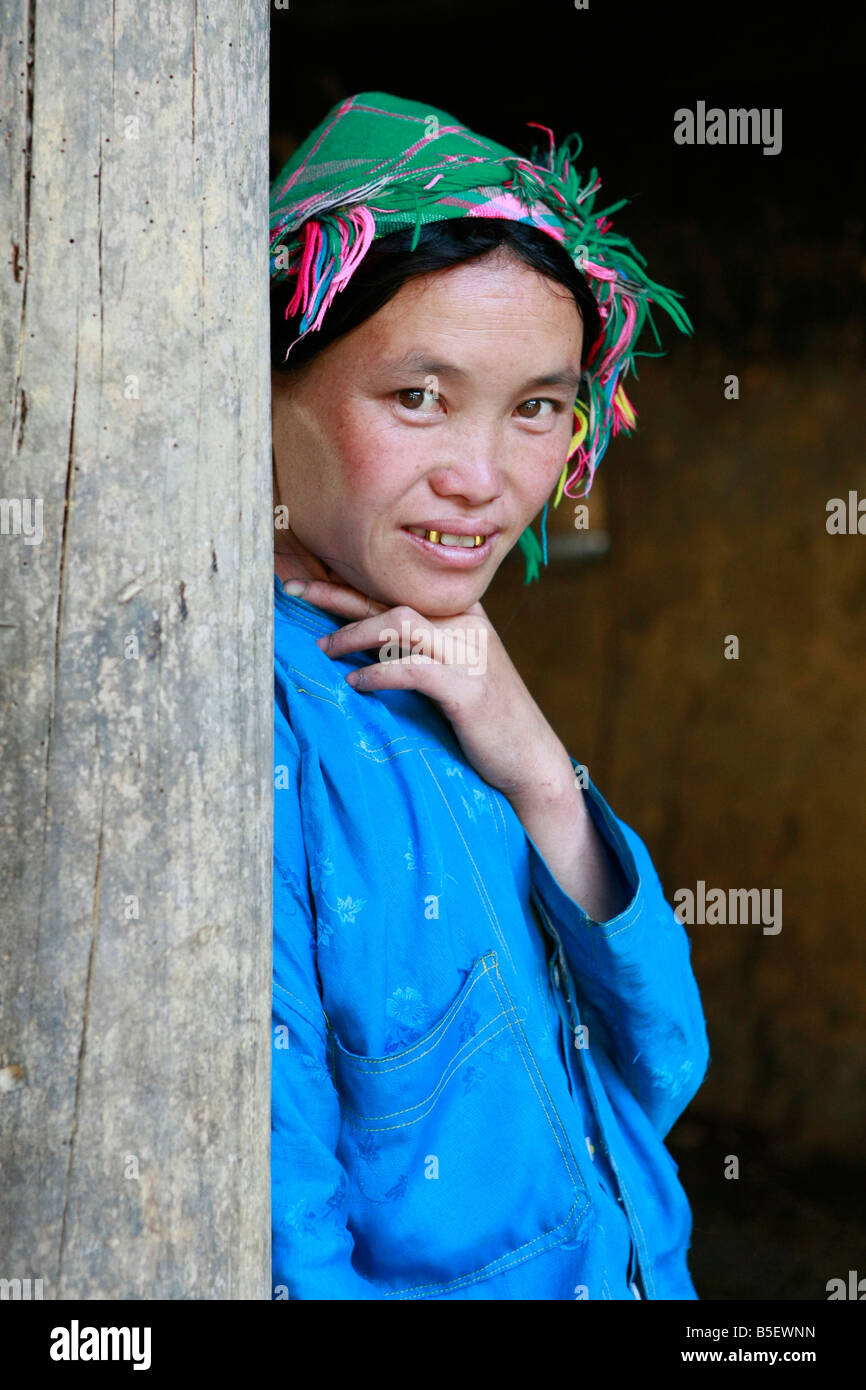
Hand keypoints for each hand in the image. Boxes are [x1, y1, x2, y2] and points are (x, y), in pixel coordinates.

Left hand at [288, 575, 574, 806]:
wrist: (531, 759)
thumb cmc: (486, 719)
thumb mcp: (456, 671)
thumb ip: (419, 650)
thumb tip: (363, 645)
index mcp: (460, 614)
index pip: (398, 588)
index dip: (351, 581)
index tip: (309, 578)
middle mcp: (465, 625)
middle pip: (391, 597)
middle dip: (337, 593)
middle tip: (292, 590)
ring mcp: (468, 655)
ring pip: (399, 623)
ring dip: (353, 633)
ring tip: (322, 649)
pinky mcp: (467, 689)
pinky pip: (413, 669)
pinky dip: (379, 673)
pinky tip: (356, 683)